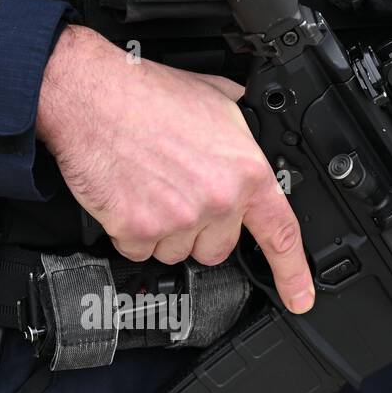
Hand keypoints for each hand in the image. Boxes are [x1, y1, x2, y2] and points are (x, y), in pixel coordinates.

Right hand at [36, 25, 314, 313]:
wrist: (92, 97)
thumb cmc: (146, 94)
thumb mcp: (214, 97)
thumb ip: (237, 130)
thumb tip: (244, 135)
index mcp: (244, 170)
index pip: (280, 232)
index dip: (293, 272)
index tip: (299, 297)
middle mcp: (217, 199)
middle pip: (216, 249)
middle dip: (199, 230)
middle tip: (177, 192)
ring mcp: (178, 219)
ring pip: (175, 252)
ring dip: (162, 231)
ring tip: (149, 187)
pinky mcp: (139, 230)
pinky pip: (139, 250)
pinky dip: (130, 231)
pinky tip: (127, 196)